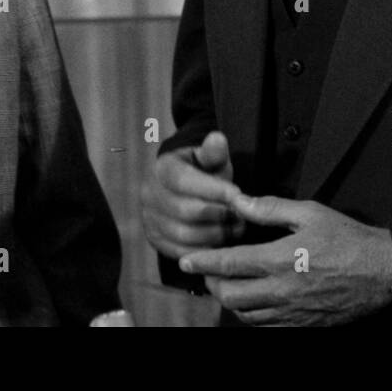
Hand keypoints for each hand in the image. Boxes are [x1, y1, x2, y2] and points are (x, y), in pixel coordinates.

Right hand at [141, 131, 246, 259]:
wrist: (187, 192)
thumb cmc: (204, 174)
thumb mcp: (211, 159)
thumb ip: (214, 151)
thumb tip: (217, 138)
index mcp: (162, 168)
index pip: (184, 180)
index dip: (213, 190)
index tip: (238, 195)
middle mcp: (149, 193)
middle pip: (186, 211)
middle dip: (218, 215)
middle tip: (242, 217)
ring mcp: (150, 219)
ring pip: (185, 235)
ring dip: (215, 235)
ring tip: (235, 229)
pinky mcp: (156, 240)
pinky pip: (181, 253)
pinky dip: (204, 250)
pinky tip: (221, 242)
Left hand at [178, 193, 391, 325]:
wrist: (382, 272)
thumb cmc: (348, 239)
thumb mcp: (309, 212)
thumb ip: (270, 208)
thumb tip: (239, 200)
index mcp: (279, 260)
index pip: (228, 264)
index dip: (202, 263)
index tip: (186, 261)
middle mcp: (281, 290)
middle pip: (230, 296)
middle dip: (213, 284)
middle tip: (209, 272)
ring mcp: (292, 312)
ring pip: (246, 315)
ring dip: (230, 301)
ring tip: (228, 285)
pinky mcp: (303, 324)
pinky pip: (266, 326)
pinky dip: (252, 315)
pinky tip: (253, 301)